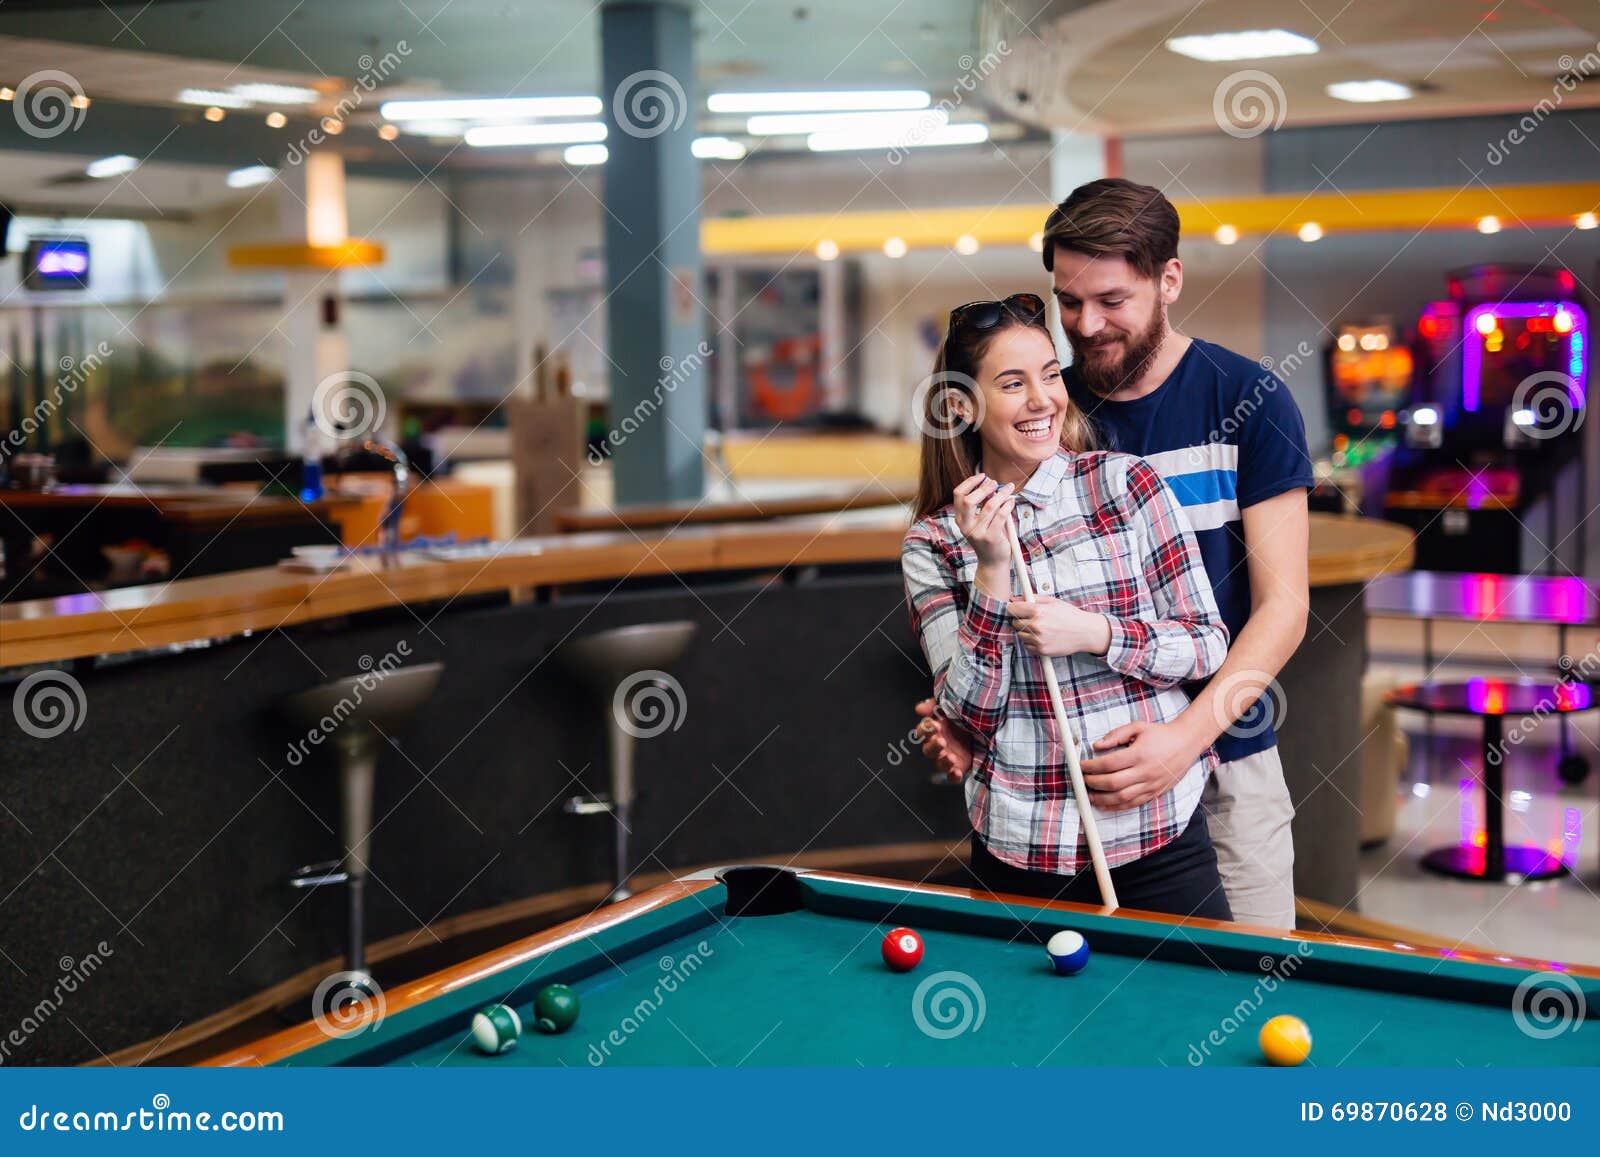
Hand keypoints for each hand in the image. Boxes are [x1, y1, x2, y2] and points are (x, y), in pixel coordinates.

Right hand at [914, 698, 973, 782]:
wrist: (988, 724)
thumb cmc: (965, 714)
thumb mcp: (951, 705)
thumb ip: (935, 705)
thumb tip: (919, 709)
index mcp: (935, 729)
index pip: (923, 731)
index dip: (926, 729)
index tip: (934, 725)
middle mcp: (939, 744)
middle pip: (928, 750)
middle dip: (934, 746)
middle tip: (941, 741)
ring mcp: (949, 756)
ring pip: (939, 764)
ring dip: (943, 761)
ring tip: (951, 756)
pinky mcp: (960, 767)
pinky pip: (952, 776)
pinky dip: (953, 776)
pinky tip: (957, 772)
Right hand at [952, 473, 1015, 565]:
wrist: (992, 562)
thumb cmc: (988, 537)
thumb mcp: (981, 521)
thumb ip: (983, 505)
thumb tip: (991, 485)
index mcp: (960, 519)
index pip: (958, 495)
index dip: (969, 482)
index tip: (982, 476)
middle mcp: (966, 526)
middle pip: (968, 500)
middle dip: (983, 488)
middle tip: (995, 483)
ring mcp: (977, 533)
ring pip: (989, 506)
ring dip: (1001, 494)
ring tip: (1009, 489)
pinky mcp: (991, 537)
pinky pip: (1001, 516)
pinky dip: (1008, 505)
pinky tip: (1011, 501)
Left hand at [1007, 599, 1110, 656]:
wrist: (1085, 632)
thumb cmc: (1070, 615)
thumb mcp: (1053, 601)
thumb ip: (1034, 598)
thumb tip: (1018, 598)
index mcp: (1038, 611)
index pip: (1012, 609)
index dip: (1013, 609)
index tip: (1015, 610)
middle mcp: (1036, 625)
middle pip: (1015, 623)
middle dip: (1020, 621)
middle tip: (1031, 620)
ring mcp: (1038, 639)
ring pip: (1020, 635)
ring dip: (1026, 632)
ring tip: (1039, 629)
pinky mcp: (1041, 650)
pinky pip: (1027, 646)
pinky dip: (1031, 643)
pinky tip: (1042, 638)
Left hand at [1079, 719, 1205, 810]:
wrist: (1186, 744)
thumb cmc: (1161, 734)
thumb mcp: (1138, 727)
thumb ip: (1116, 734)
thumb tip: (1097, 745)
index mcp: (1139, 754)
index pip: (1109, 764)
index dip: (1091, 766)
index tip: (1082, 766)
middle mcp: (1145, 771)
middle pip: (1112, 783)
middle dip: (1093, 783)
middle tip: (1083, 779)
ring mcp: (1150, 784)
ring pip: (1121, 797)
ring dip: (1101, 799)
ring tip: (1089, 795)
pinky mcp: (1154, 793)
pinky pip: (1133, 804)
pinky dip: (1116, 807)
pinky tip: (1104, 805)